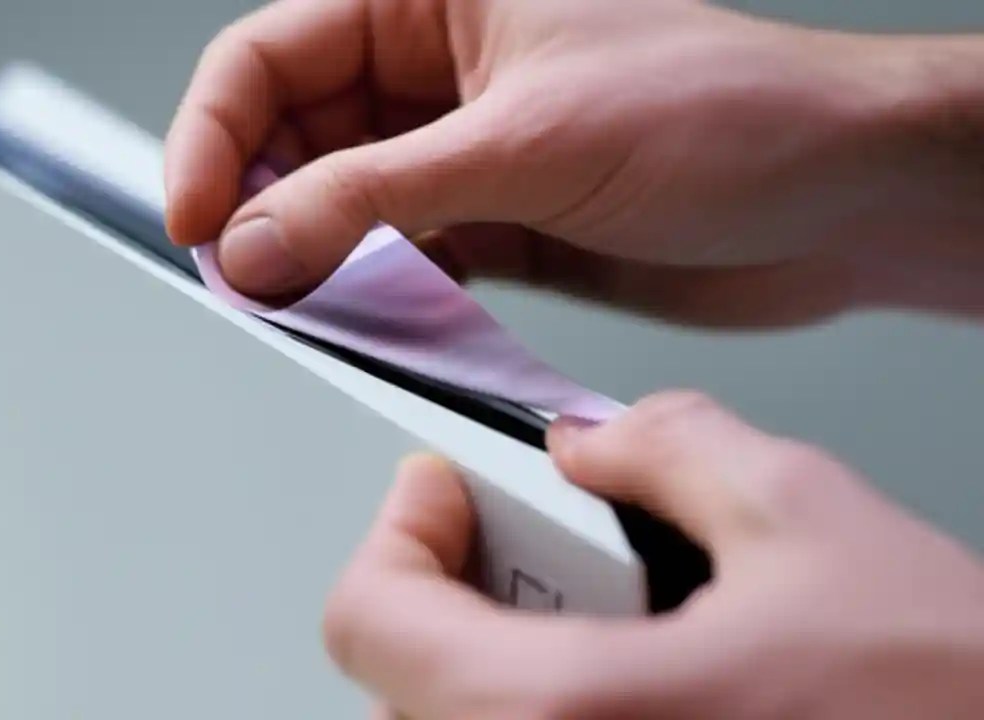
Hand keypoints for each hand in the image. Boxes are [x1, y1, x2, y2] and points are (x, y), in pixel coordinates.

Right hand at [165, 0, 983, 325]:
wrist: (838, 202)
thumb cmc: (731, 114)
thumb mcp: (527, 139)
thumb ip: (377, 195)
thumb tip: (258, 238)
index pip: (275, 52)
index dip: (215, 132)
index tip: (193, 213)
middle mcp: (441, 71)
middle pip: (294, 133)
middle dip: (257, 203)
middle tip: (243, 276)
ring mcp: (463, 152)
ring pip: (339, 202)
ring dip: (312, 258)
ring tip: (300, 305)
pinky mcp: (494, 223)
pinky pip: (398, 258)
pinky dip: (373, 293)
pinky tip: (366, 319)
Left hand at [322, 392, 983, 718]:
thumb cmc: (951, 699)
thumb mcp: (806, 518)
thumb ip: (669, 448)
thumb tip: (592, 442)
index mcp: (565, 716)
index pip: (371, 624)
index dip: (396, 537)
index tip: (438, 494)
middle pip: (401, 691)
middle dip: (446, 596)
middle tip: (509, 541)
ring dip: (482, 665)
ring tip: (580, 612)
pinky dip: (533, 713)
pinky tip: (622, 683)